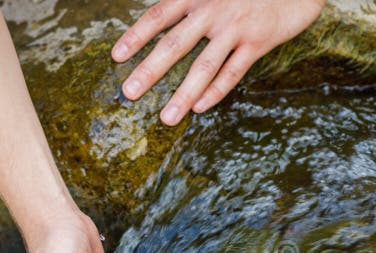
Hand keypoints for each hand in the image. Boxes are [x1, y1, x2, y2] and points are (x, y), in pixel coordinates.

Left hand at [112, 0, 325, 124]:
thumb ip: (192, 7)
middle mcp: (213, 10)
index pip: (159, 16)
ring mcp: (235, 28)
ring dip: (183, 94)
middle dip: (150, 70)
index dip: (136, 36)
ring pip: (203, 66)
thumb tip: (165, 29)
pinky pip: (232, 72)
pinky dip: (215, 91)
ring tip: (167, 118)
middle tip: (129, 93)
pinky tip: (199, 107)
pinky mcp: (258, 42)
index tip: (117, 57)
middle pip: (175, 44)